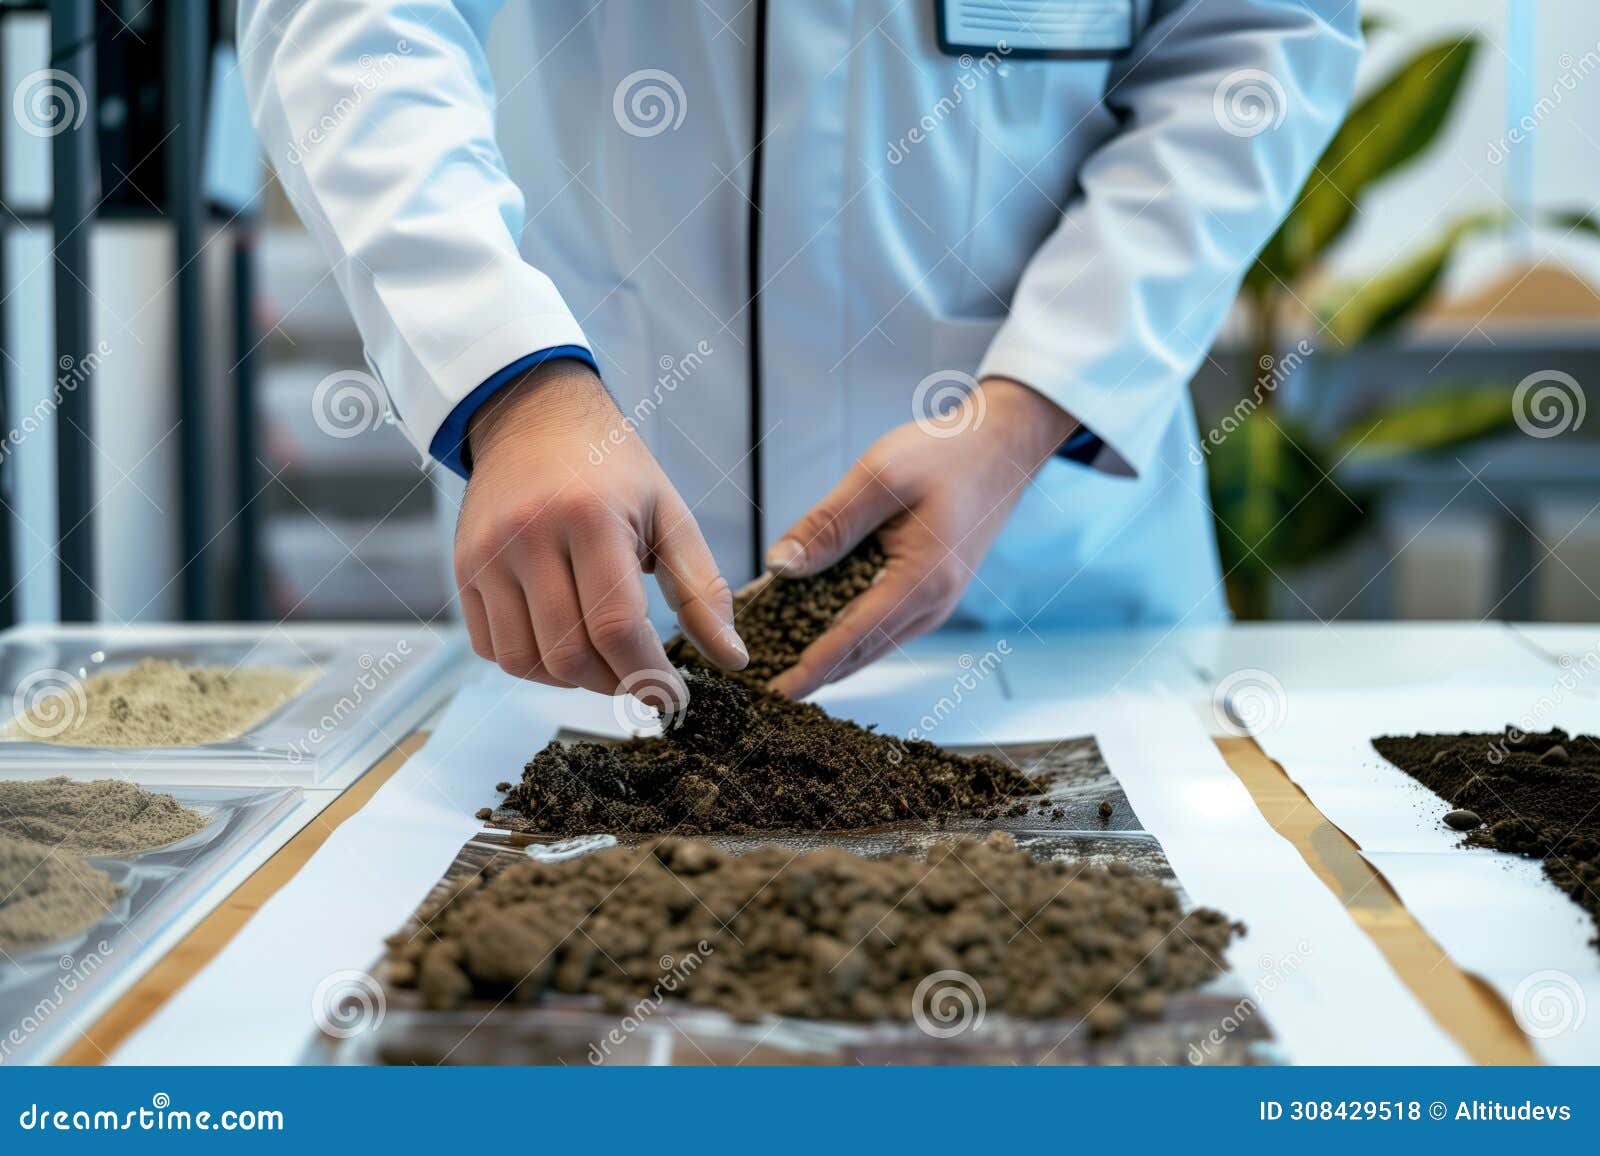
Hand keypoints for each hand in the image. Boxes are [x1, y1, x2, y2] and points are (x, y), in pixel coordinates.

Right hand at [455, 359, 746, 697]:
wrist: (532, 416)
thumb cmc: (611, 465)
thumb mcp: (670, 512)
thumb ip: (703, 589)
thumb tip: (732, 659)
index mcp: (590, 517)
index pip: (616, 626)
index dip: (649, 676)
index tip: (674, 697)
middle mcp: (529, 536)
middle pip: (568, 654)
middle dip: (614, 683)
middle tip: (642, 677)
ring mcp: (487, 555)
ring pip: (525, 661)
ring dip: (571, 680)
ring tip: (604, 659)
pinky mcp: (463, 569)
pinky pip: (492, 648)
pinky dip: (532, 663)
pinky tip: (563, 640)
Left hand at [766, 378, 1076, 697]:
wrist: (1001, 447)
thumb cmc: (944, 455)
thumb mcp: (878, 477)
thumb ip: (828, 525)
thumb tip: (781, 568)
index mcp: (920, 581)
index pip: (853, 639)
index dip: (810, 669)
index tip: (774, 694)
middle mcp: (931, 605)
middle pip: (860, 654)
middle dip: (812, 674)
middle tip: (762, 688)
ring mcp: (934, 604)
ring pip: (871, 645)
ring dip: (828, 659)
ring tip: (779, 667)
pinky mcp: (930, 594)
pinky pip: (882, 627)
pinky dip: (847, 636)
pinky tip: (813, 631)